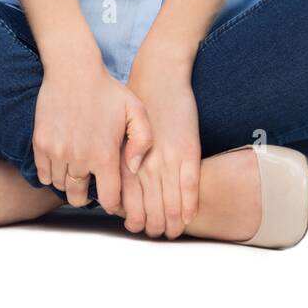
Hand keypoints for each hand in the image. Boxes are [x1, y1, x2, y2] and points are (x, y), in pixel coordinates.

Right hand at [33, 49, 152, 210]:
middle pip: (78, 199)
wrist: (73, 69)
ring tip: (78, 168)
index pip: (109, 200)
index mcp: (105, 155)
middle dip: (87, 196)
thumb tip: (132, 169)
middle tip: (92, 183)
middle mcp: (79, 158)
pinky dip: (51, 173)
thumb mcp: (136, 111)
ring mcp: (57, 152)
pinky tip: (62, 160)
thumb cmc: (107, 90)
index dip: (114, 203)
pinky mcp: (41, 144)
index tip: (113, 196)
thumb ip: (143, 142)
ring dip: (69, 181)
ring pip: (60, 185)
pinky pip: (43, 174)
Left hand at [124, 49, 200, 238]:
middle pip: (150, 208)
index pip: (128, 200)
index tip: (138, 226)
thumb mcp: (119, 133)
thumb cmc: (137, 102)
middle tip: (157, 233)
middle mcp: (145, 163)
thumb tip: (117, 184)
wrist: (158, 74)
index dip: (134, 218)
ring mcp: (168, 158)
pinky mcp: (187, 150)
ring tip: (173, 231)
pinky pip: (190, 186)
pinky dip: (190, 205)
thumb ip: (120, 158)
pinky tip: (189, 216)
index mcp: (125, 159)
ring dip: (173, 222)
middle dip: (154, 225)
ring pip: (171, 203)